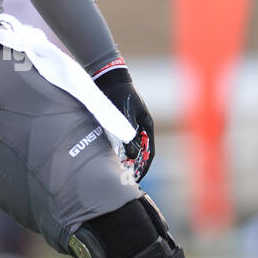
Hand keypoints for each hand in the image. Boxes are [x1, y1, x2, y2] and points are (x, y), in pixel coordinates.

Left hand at [94, 64, 154, 181]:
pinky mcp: (121, 123)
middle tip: (126, 179)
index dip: (143, 166)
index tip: (136, 178)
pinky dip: (119, 152)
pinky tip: (111, 159)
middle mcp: (141, 127)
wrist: (109, 78)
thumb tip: (132, 155)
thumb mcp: (125, 116)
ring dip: (126, 160)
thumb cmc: (119, 95)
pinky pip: (122, 142)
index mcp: (147, 126)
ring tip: (118, 172)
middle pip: (140, 152)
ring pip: (131, 148)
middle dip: (135, 166)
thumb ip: (129, 135)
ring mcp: (131, 125)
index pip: (149, 152)